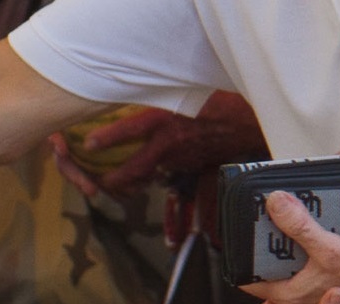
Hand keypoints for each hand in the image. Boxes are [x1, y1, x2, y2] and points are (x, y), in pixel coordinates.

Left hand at [51, 93, 265, 198]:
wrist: (251, 122)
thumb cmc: (220, 99)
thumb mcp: (187, 91)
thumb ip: (162, 95)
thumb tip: (137, 83)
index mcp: (166, 120)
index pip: (130, 130)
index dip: (108, 138)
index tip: (88, 145)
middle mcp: (169, 143)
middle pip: (134, 169)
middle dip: (113, 180)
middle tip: (97, 183)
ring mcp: (180, 159)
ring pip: (148, 175)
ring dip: (131, 182)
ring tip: (113, 185)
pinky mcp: (189, 166)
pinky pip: (166, 172)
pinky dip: (153, 174)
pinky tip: (145, 173)